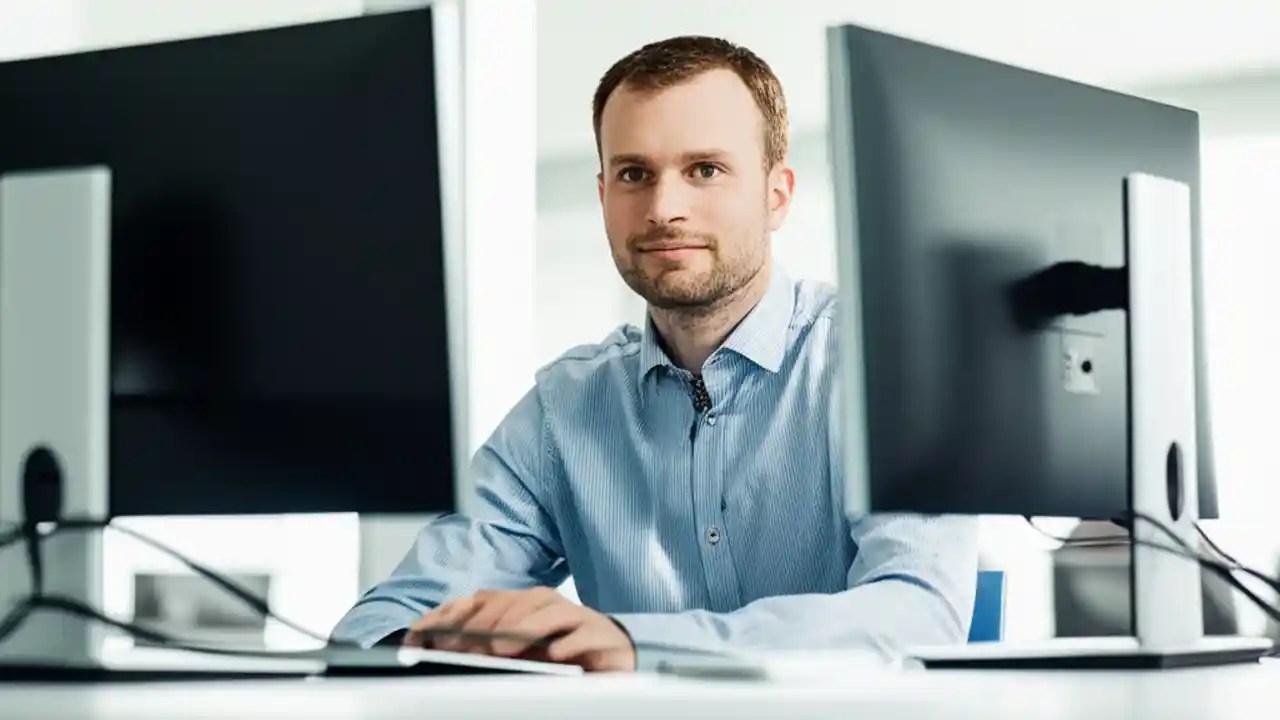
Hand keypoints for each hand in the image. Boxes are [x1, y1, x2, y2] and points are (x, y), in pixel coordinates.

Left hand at [402, 587, 636, 671]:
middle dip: (489, 622)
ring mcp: (575, 616)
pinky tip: (553, 656)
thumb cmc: (561, 652)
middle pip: (517, 601)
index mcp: (525, 604)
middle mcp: (548, 604)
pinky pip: (582, 634)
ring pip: (548, 610)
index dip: (464, 614)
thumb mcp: (521, 649)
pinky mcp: (600, 633)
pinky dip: (567, 643)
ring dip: (523, 627)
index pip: (490, 599)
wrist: (613, 654)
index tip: (440, 637)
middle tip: (469, 645)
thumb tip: (449, 647)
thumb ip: (492, 644)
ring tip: (501, 648)